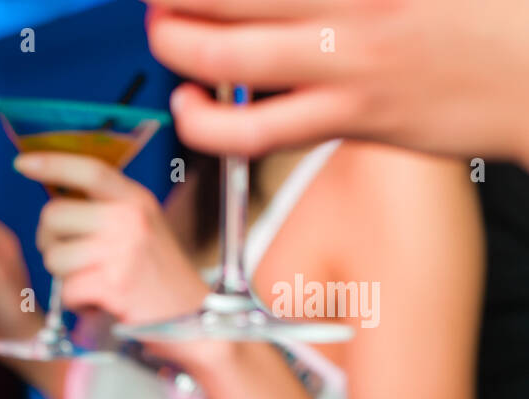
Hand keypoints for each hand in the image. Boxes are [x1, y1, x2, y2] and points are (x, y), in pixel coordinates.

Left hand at [13, 151, 208, 328]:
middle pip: (53, 216)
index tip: (23, 163)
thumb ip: (106, 211)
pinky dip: (77, 303)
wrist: (192, 318)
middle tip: (74, 259)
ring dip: (66, 277)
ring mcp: (121, 249)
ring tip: (96, 283)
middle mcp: (128, 218)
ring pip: (53, 257)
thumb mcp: (142, 228)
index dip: (52, 163)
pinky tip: (101, 303)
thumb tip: (56, 206)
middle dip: (51, 242)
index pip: (89, 169)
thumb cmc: (159, 277)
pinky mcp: (112, 283)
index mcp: (135, 199)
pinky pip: (66, 290)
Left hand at [145, 0, 528, 165]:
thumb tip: (297, 0)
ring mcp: (348, 65)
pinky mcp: (349, 117)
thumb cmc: (489, 10)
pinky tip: (192, 107)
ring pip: (230, 56)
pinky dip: (208, 124)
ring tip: (164, 35)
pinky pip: (258, 130)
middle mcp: (352, 8)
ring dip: (177, 45)